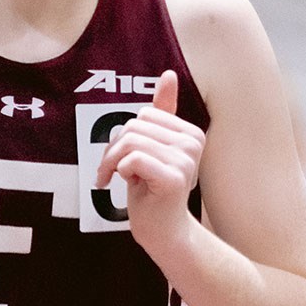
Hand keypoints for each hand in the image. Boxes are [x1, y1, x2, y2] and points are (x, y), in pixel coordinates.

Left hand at [94, 70, 204, 250]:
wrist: (162, 230)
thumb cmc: (153, 190)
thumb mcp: (154, 148)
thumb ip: (162, 114)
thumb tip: (169, 74)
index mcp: (191, 132)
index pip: (144, 115)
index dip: (124, 135)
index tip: (120, 158)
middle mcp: (193, 143)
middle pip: (135, 125)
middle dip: (114, 147)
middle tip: (112, 170)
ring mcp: (186, 160)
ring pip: (130, 142)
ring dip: (112, 161)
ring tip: (115, 177)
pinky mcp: (174, 178)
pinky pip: (133, 159)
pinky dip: (120, 171)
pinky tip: (127, 184)